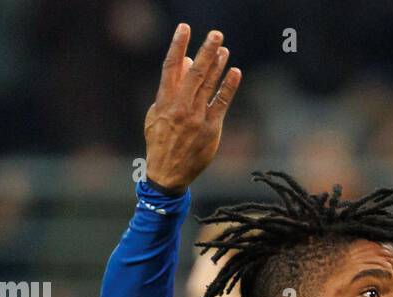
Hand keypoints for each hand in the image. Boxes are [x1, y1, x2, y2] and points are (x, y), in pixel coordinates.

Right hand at [144, 24, 241, 191]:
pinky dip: (228, 87)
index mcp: (164, 102)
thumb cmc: (161, 140)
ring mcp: (197, 118)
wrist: (168, 173)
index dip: (177, 46)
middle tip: (216, 35)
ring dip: (218, 66)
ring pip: (209, 86)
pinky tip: (235, 72)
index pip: (170, 67)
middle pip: (195, 73)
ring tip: (224, 49)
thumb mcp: (157, 113)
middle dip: (206, 52)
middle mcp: (181, 108)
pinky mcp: (211, 129)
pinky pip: (222, 104)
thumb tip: (187, 62)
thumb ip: (171, 88)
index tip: (184, 28)